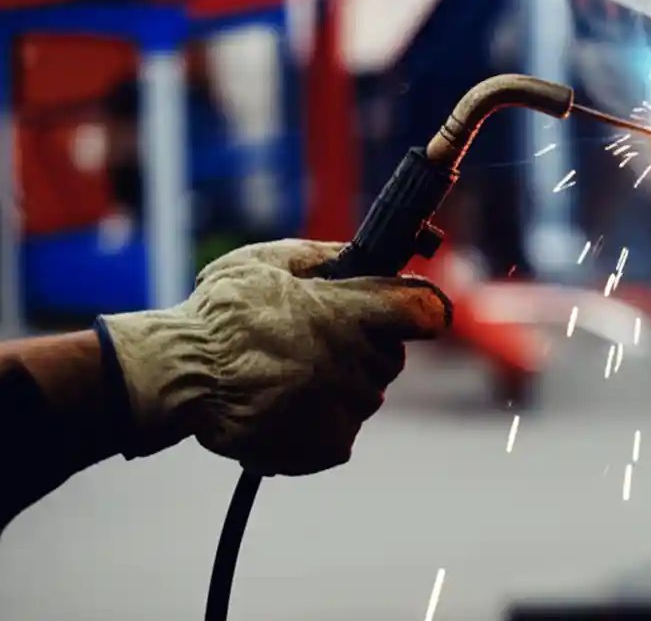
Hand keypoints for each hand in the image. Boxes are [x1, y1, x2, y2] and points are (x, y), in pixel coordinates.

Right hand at [100, 240, 449, 474]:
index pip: (422, 312)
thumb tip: (365, 256)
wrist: (175, 376)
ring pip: (367, 396)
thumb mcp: (267, 262)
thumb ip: (324, 256)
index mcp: (344, 314)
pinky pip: (344, 432)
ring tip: (291, 376)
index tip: (414, 312)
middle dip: (368, 348)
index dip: (422, 310)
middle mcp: (350, 363)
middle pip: (392, 358)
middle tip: (321, 343)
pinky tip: (286, 408)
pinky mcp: (326, 447)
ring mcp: (340, 408)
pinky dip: (322, 423)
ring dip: (342, 387)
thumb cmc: (218, 314)